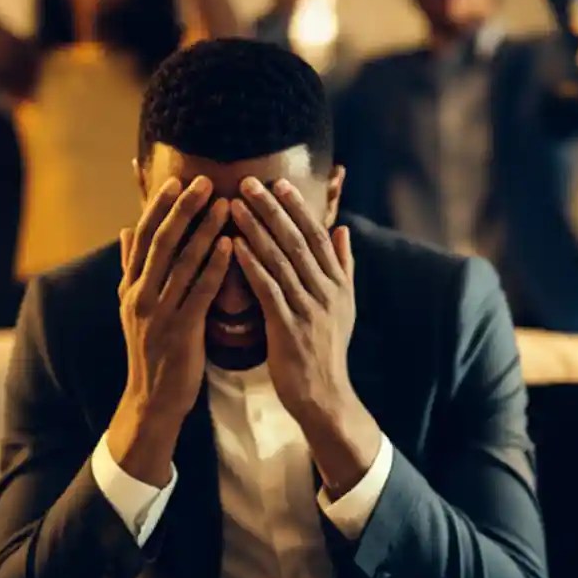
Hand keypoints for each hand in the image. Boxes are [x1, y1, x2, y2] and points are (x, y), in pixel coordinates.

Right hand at [107, 177, 231, 485]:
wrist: (153, 399)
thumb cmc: (152, 348)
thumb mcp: (134, 306)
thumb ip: (131, 266)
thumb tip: (126, 229)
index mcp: (131, 286)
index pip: (144, 236)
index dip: (159, 206)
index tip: (177, 179)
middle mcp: (140, 294)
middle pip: (161, 242)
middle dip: (183, 209)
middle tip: (204, 180)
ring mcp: (159, 313)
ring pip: (182, 262)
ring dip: (204, 230)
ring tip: (226, 204)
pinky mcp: (181, 331)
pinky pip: (199, 292)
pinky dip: (214, 266)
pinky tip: (230, 246)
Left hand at [231, 177, 379, 494]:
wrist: (324, 395)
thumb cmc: (327, 350)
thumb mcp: (344, 306)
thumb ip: (343, 266)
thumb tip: (343, 230)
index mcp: (338, 283)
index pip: (318, 235)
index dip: (298, 207)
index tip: (278, 182)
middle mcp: (326, 291)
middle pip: (298, 240)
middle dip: (272, 209)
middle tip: (248, 181)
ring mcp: (309, 309)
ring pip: (281, 260)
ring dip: (256, 229)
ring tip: (233, 205)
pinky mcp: (289, 328)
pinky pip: (268, 289)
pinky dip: (251, 265)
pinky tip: (233, 246)